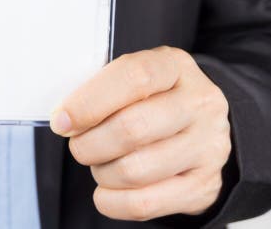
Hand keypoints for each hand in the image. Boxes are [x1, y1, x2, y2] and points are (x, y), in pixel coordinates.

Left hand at [50, 46, 230, 220]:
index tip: (62, 120)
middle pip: (132, 129)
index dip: (89, 102)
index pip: (133, 77)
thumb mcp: (131, 77)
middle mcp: (200, 104)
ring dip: (101, 171)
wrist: (199, 127)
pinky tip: (107, 189)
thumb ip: (101, 89)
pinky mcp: (204, 186)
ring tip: (100, 162)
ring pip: (134, 170)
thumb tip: (65, 120)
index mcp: (175, 66)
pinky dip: (112, 200)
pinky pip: (144, 203)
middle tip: (78, 145)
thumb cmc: (151, 98)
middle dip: (89, 143)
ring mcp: (208, 147)